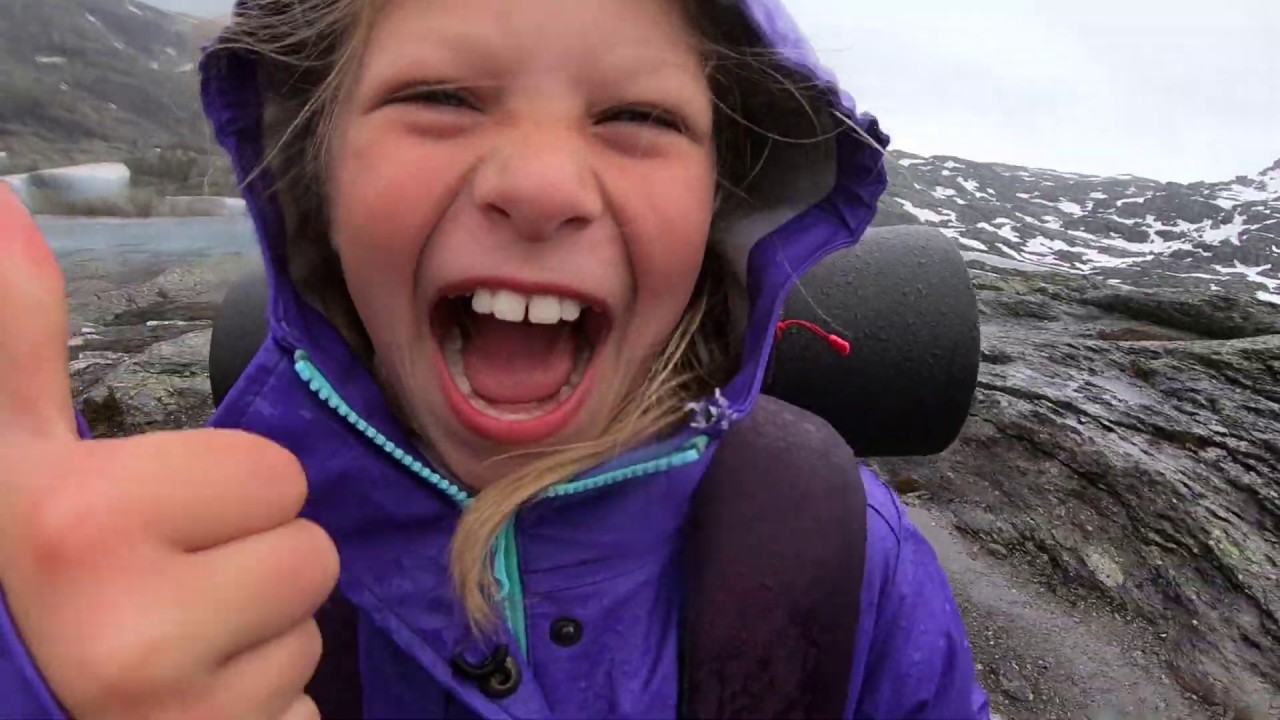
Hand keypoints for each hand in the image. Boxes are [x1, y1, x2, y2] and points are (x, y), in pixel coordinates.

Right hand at [0, 186, 338, 719]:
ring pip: (309, 639)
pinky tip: (185, 711)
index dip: (222, 494)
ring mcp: (187, 719)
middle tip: (162, 593)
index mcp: (85, 523)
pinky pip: (301, 717)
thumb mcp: (6, 460)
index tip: (147, 523)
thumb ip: (17, 339)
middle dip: (250, 567)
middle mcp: (139, 629)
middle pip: (308, 557)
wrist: (1, 704)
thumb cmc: (4, 583)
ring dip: (253, 641)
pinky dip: (257, 712)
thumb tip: (6, 203)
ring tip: (164, 654)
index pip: (273, 476)